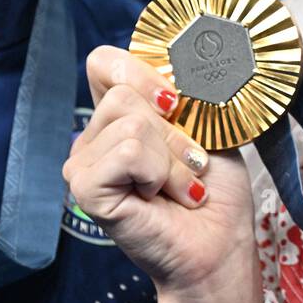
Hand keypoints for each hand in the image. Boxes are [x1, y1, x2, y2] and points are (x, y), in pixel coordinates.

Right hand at [63, 46, 263, 302]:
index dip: (145, 72)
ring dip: (174, 156)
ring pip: (131, 120)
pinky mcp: (85, 188)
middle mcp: (93, 136)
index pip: (105, 62)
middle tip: (191, 162)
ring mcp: (83, 163)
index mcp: (117, 115)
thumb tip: (186, 58)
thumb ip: (186, 89)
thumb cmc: (214, 189)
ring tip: (182, 185)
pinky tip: (161, 196)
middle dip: (174, 128)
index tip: (179, 103)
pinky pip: (129, 150)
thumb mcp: (206, 124)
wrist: (219, 245)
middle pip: (124, 90)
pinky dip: (159, 171)